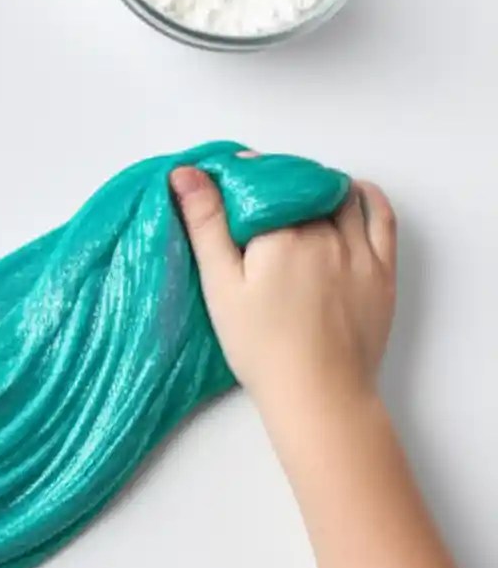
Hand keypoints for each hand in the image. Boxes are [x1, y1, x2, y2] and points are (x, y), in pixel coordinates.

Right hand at [170, 165, 396, 411]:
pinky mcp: (382, 270)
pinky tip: (352, 193)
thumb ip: (205, 224)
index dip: (242, 177)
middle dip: (276, 183)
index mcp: (281, 233)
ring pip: (339, 195)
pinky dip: (367, 197)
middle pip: (300, 186)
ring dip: (317, 186)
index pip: (261, 183)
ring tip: (295, 199)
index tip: (225, 182)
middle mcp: (325, 232)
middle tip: (253, 202)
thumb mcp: (220, 285)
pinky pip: (381, 217)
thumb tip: (186, 173)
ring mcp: (359, 249)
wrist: (317, 393)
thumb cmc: (261, 347)